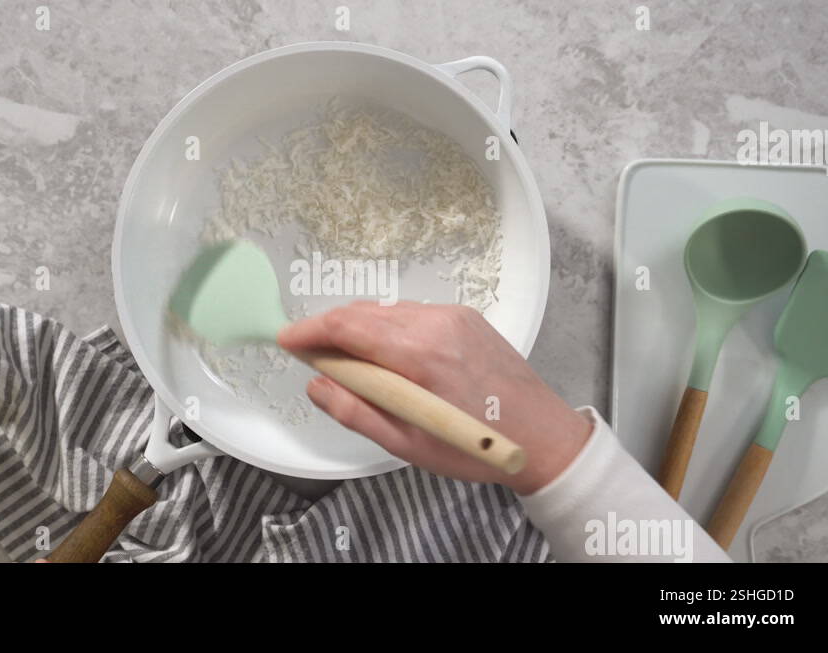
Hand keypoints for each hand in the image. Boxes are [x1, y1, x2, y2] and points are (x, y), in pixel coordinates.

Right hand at [277, 301, 591, 494]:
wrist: (541, 436)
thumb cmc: (476, 446)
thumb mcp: (406, 443)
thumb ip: (355, 411)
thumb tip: (318, 384)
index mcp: (419, 352)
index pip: (349, 326)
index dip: (310, 330)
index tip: (287, 340)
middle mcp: (436, 322)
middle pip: (364, 312)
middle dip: (330, 329)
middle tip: (309, 355)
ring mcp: (454, 316)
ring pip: (387, 311)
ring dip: (359, 329)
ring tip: (347, 362)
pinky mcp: (465, 318)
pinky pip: (412, 313)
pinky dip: (388, 328)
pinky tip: (385, 356)